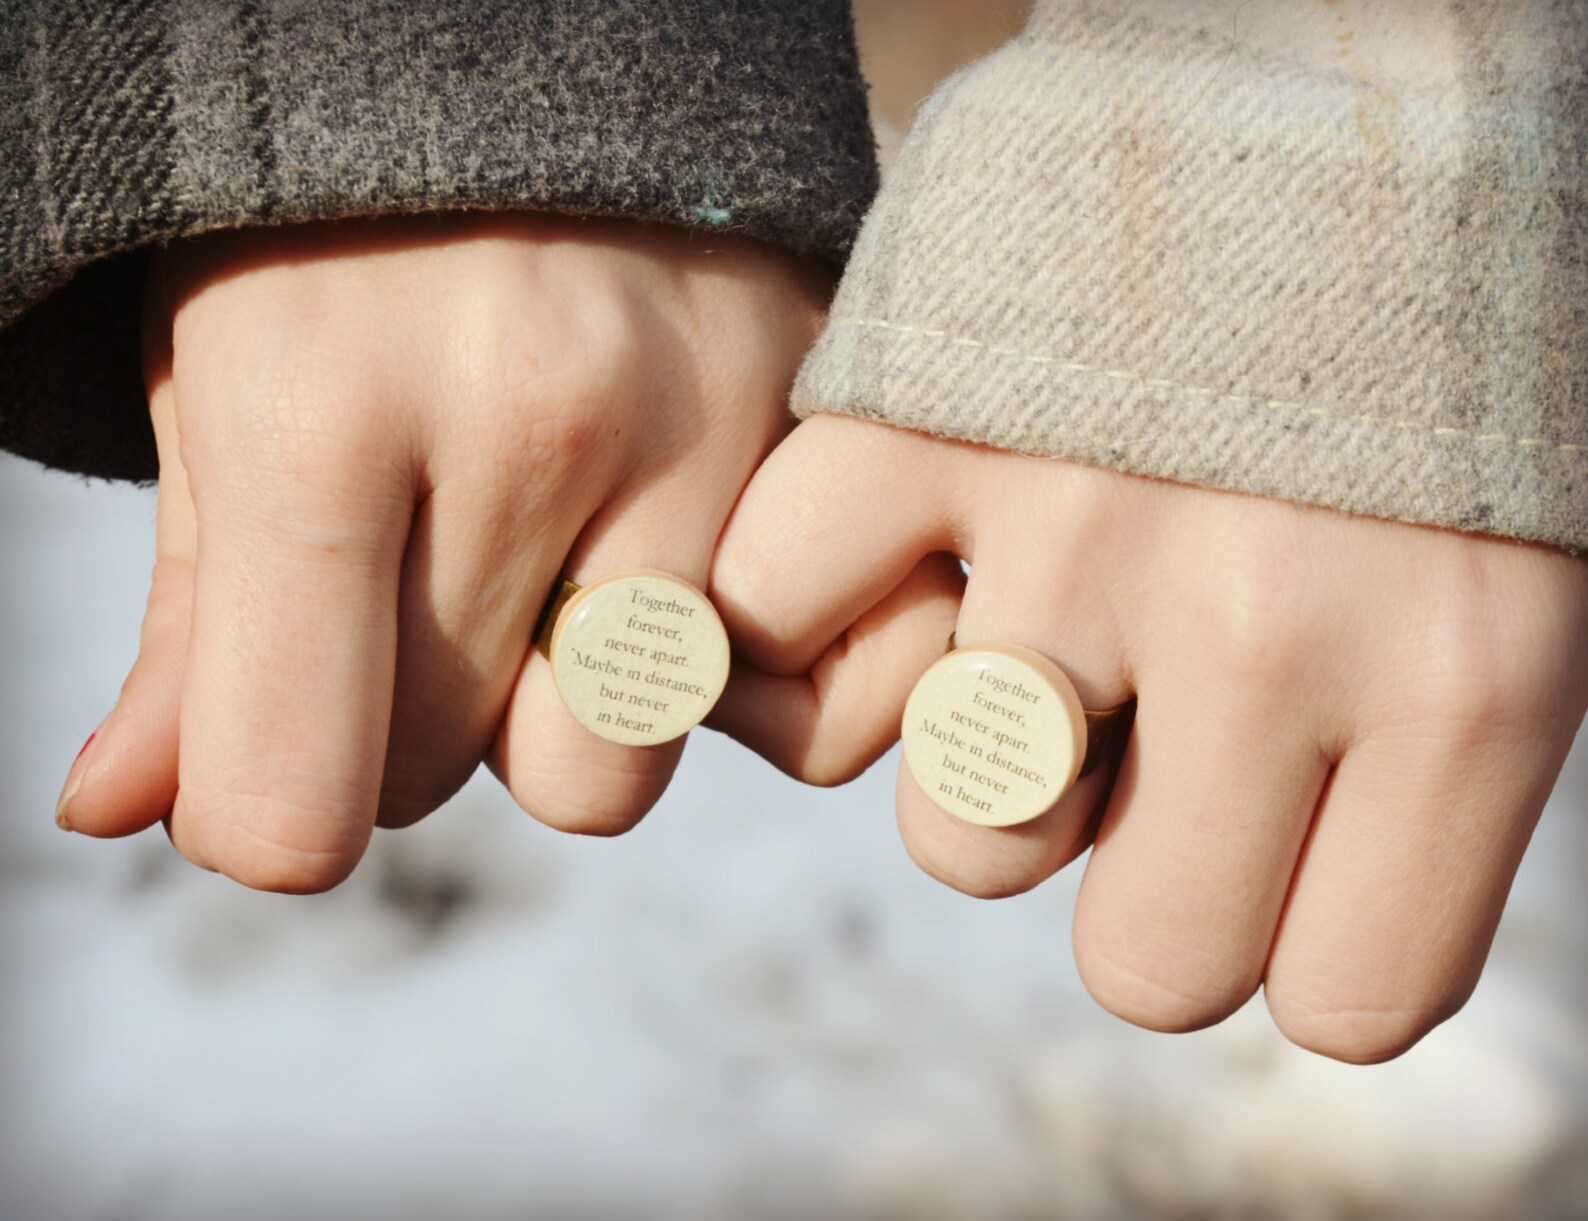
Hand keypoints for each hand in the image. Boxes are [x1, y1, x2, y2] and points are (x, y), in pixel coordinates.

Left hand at [54, 213, 831, 891]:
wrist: (532, 32)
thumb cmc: (330, 222)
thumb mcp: (217, 384)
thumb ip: (191, 617)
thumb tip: (117, 811)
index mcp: (319, 406)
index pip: (295, 797)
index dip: (264, 820)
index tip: (271, 763)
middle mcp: (533, 422)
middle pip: (453, 776)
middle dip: (405, 729)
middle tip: (405, 592)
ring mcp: (695, 425)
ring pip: (608, 765)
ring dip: (550, 714)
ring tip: (535, 576)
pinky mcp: (806, 425)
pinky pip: (761, 688)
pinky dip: (686, 665)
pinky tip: (650, 558)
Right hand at [710, 413, 1587, 1062]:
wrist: (1344, 66)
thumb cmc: (1438, 359)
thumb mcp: (1514, 579)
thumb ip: (1406, 777)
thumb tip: (1245, 932)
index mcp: (1466, 681)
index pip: (1335, 999)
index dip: (1298, 937)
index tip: (1281, 848)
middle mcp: (1268, 626)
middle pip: (1141, 958)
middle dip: (1140, 870)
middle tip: (1154, 733)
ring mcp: (1074, 522)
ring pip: (960, 837)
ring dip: (995, 762)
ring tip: (1042, 623)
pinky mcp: (917, 418)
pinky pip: (781, 635)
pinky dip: (815, 627)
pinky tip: (899, 556)